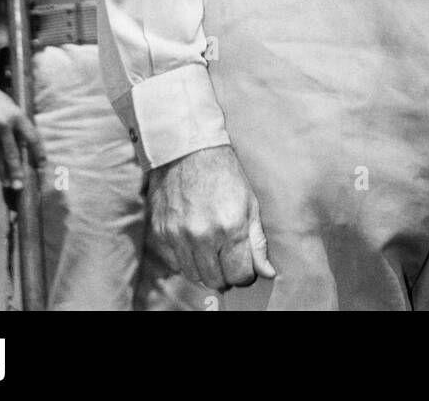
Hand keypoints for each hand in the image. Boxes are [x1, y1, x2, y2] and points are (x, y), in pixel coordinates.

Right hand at [0, 87, 45, 189]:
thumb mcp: (11, 106)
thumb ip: (17, 125)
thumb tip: (25, 146)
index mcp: (17, 115)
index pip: (32, 137)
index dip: (38, 152)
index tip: (42, 164)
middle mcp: (3, 125)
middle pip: (13, 153)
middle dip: (17, 171)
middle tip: (21, 186)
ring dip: (4, 172)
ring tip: (10, 184)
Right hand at [148, 144, 275, 291]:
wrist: (188, 148)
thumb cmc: (224, 174)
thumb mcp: (249, 203)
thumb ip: (257, 242)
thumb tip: (268, 273)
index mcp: (231, 227)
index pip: (239, 276)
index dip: (244, 272)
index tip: (243, 261)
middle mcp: (203, 235)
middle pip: (216, 280)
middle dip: (225, 272)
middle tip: (227, 254)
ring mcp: (178, 235)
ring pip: (194, 275)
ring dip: (204, 267)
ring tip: (210, 244)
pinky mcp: (161, 232)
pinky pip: (174, 262)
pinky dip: (185, 257)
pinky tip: (192, 238)